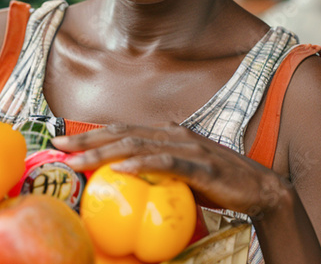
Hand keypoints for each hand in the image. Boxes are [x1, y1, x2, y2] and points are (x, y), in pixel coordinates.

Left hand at [51, 122, 291, 219]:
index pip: (123, 130)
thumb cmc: (219, 185)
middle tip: (58, 146)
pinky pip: (167, 164)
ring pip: (138, 146)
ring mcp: (189, 149)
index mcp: (169, 134)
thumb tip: (126, 179)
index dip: (92, 134)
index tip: (62, 141)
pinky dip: (142, 165)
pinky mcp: (202, 166)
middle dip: (88, 139)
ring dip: (105, 153)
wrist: (262, 190)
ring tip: (78, 161)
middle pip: (123, 133)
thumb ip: (158, 171)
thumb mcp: (182, 174)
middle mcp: (175, 135)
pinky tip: (122, 171)